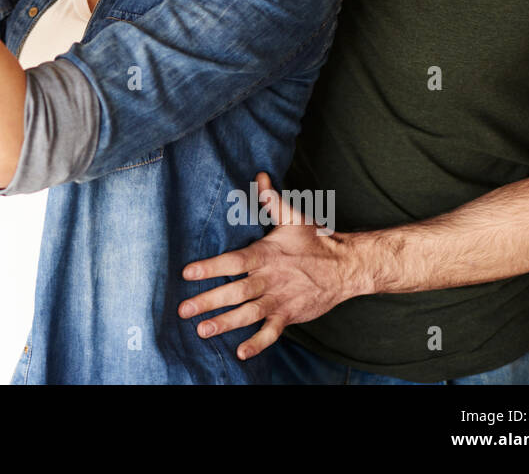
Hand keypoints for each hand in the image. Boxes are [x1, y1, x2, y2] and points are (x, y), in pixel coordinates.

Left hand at [177, 171, 363, 359]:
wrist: (345, 267)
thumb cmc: (315, 240)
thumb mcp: (292, 217)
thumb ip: (271, 199)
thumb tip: (259, 175)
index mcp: (266, 255)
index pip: (233, 261)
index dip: (210, 267)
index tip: (187, 273)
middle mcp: (269, 279)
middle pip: (235, 291)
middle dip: (208, 301)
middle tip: (183, 310)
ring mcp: (279, 300)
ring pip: (248, 314)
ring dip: (225, 323)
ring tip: (202, 331)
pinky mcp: (289, 315)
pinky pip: (271, 333)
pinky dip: (257, 343)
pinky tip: (240, 353)